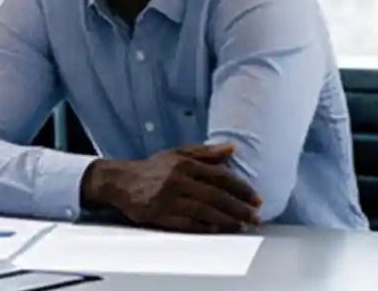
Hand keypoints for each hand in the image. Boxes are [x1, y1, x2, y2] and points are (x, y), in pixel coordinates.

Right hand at [82, 143, 262, 232]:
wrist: (121, 181)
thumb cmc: (154, 168)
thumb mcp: (178, 154)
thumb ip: (206, 152)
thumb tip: (233, 148)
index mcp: (184, 164)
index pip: (220, 176)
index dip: (241, 188)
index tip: (257, 198)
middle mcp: (177, 180)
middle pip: (216, 196)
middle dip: (239, 208)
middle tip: (256, 216)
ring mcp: (168, 198)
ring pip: (204, 211)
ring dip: (226, 220)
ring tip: (242, 226)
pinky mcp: (159, 214)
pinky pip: (187, 223)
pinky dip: (204, 227)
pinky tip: (217, 229)